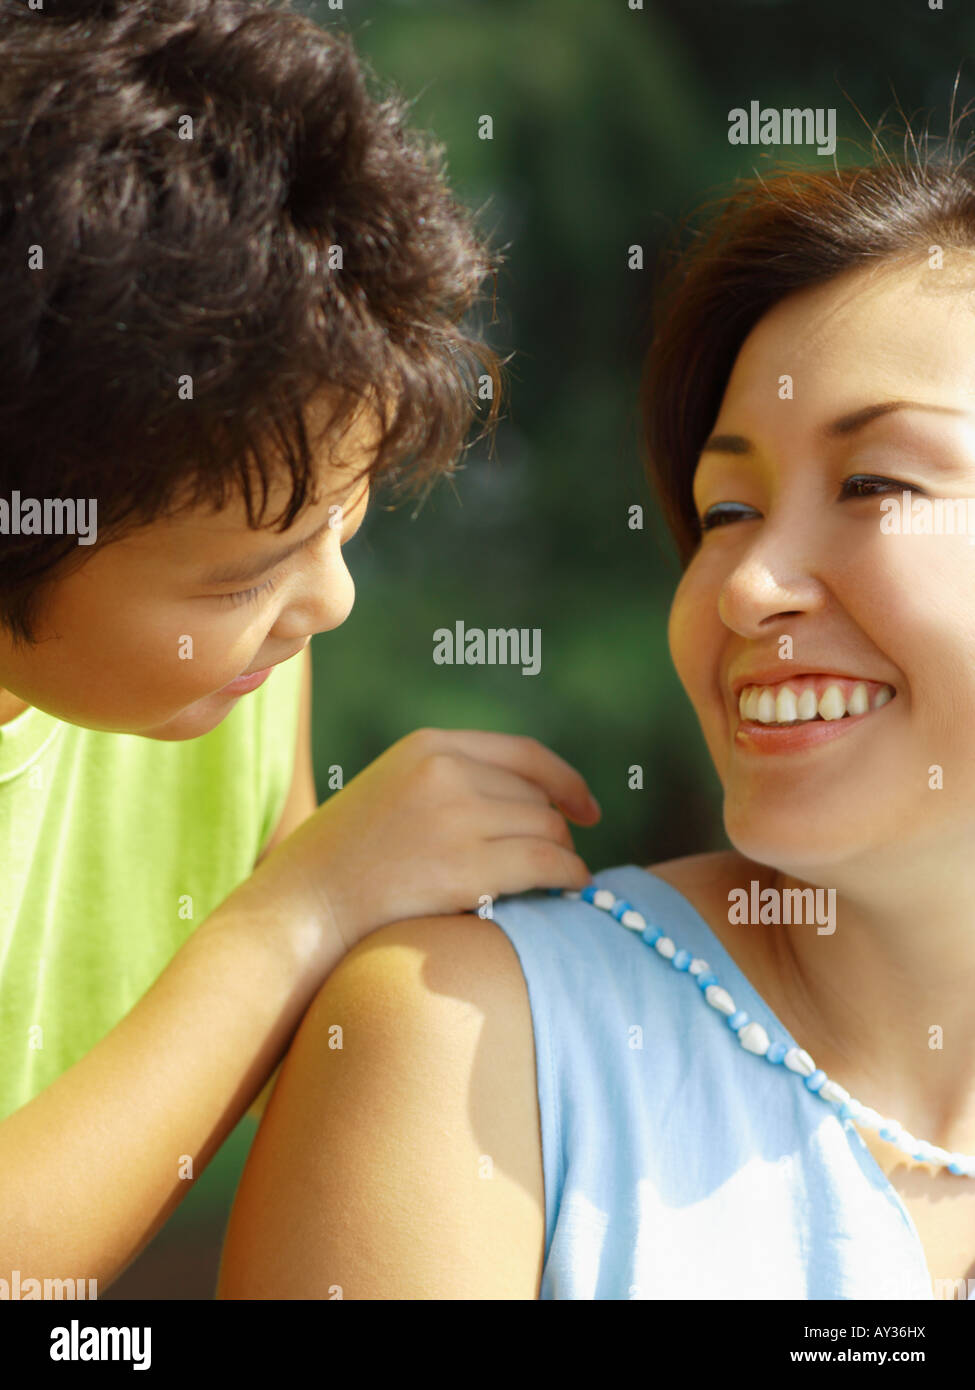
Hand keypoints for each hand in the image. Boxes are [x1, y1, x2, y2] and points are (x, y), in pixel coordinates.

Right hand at [249, 727, 599, 949]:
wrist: (303, 905)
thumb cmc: (347, 859)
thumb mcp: (394, 789)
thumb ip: (450, 780)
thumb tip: (532, 798)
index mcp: (428, 745)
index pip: (524, 753)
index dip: (565, 780)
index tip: (586, 807)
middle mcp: (445, 772)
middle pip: (537, 797)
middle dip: (556, 829)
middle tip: (561, 857)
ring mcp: (456, 819)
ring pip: (546, 830)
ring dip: (564, 855)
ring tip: (564, 876)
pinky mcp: (466, 869)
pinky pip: (546, 864)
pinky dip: (570, 875)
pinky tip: (573, 886)